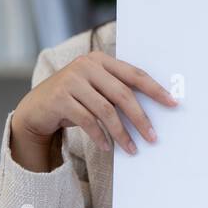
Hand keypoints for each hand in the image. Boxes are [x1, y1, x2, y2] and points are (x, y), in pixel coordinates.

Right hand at [11, 52, 177, 170]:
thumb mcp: (95, 90)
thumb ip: (116, 92)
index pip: (134, 74)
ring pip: (106, 110)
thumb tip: (150, 113)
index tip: (172, 103)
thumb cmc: (74, 100)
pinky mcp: (59, 98)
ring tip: (131, 148)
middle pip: (122, 94)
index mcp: (100, 59)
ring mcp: (71, 80)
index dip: (155, 89)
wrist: (35, 109)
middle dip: (140, 118)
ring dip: (121, 133)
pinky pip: (87, 121)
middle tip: (153, 137)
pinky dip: (99, 136)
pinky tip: (107, 147)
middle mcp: (86, 65)